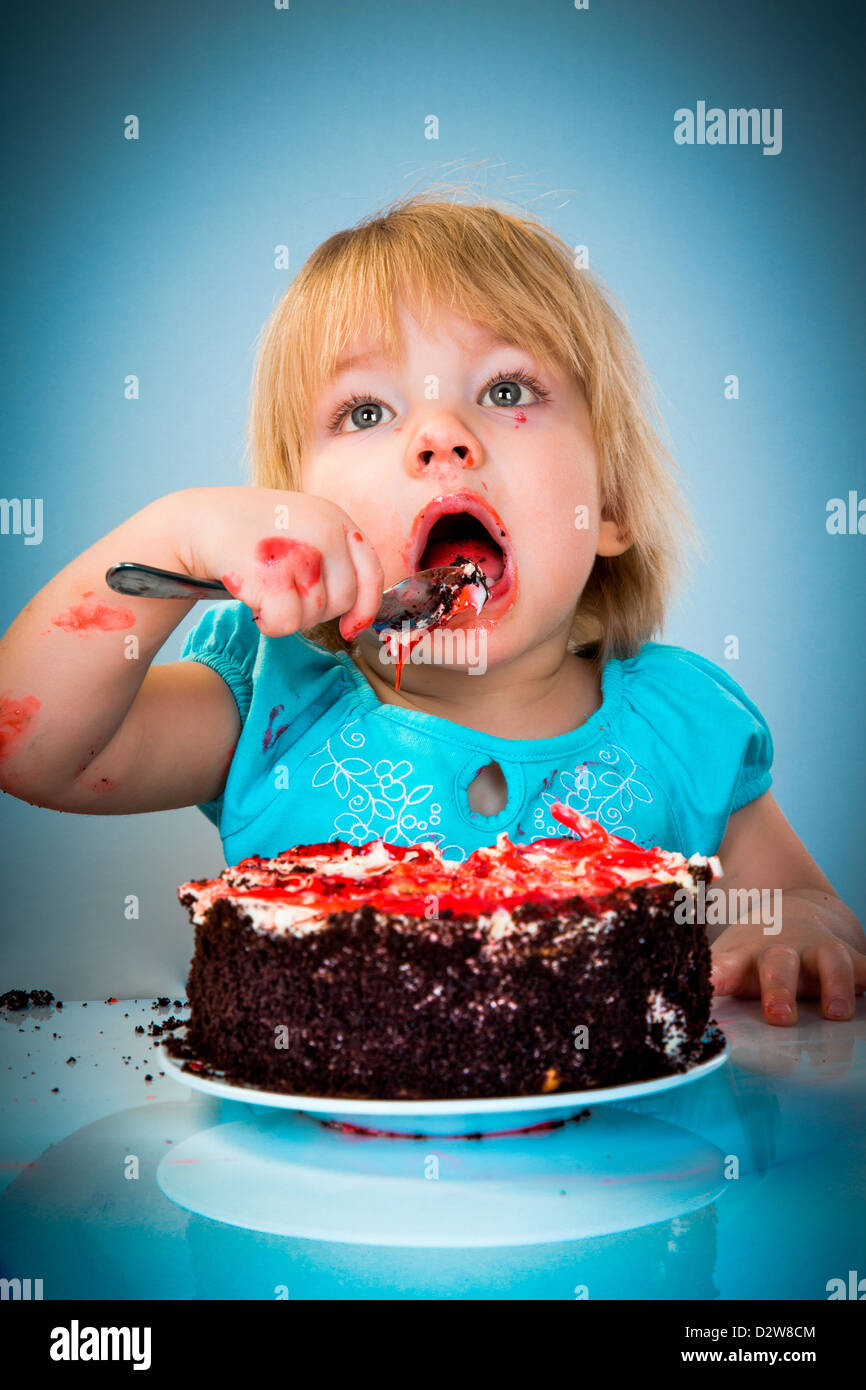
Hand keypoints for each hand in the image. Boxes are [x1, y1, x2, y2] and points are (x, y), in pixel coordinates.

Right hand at [171, 486, 383, 639]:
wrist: (196, 522)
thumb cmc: (251, 534)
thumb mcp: (302, 528)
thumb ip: (333, 558)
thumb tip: (358, 619)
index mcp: (334, 518)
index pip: (371, 572)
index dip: (366, 607)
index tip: (351, 627)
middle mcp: (323, 531)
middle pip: (343, 599)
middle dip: (316, 612)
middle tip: (285, 598)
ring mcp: (298, 551)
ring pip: (314, 615)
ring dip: (288, 616)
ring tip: (265, 593)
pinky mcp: (270, 574)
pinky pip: (286, 623)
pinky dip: (269, 624)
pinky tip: (253, 603)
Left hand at [711, 899, 865, 1024]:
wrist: (797, 914)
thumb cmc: (754, 956)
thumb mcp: (731, 967)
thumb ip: (712, 993)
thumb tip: (673, 1023)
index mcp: (741, 959)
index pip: (721, 968)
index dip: (714, 980)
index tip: (705, 992)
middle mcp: (779, 952)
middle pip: (778, 965)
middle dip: (778, 988)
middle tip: (779, 1016)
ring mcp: (817, 952)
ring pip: (829, 961)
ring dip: (833, 985)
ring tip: (835, 1013)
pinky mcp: (850, 957)